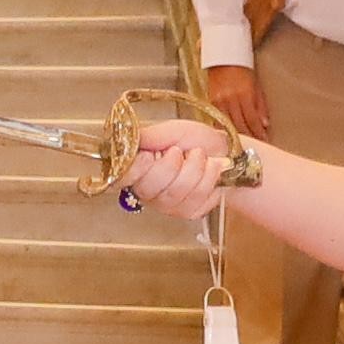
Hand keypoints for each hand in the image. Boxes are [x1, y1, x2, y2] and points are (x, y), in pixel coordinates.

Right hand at [119, 119, 238, 223]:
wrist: (222, 150)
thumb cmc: (194, 140)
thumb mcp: (172, 130)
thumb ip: (150, 135)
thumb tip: (130, 138)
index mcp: (137, 168)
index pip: (121, 178)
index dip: (134, 170)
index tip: (148, 155)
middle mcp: (147, 191)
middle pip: (149, 188)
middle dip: (172, 166)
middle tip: (184, 151)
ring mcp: (167, 205)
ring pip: (176, 195)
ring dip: (196, 170)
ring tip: (201, 157)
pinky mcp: (188, 213)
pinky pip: (196, 202)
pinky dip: (209, 181)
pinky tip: (209, 172)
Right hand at [204, 65, 272, 140]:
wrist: (224, 58)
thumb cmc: (243, 69)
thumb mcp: (256, 86)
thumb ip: (260, 105)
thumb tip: (265, 124)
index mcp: (244, 94)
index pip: (252, 120)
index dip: (258, 133)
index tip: (264, 141)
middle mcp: (230, 99)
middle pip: (240, 125)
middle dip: (249, 137)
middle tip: (255, 148)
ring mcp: (219, 101)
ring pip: (228, 125)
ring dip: (236, 136)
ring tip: (243, 146)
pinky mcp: (211, 102)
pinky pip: (218, 120)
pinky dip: (224, 130)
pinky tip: (228, 137)